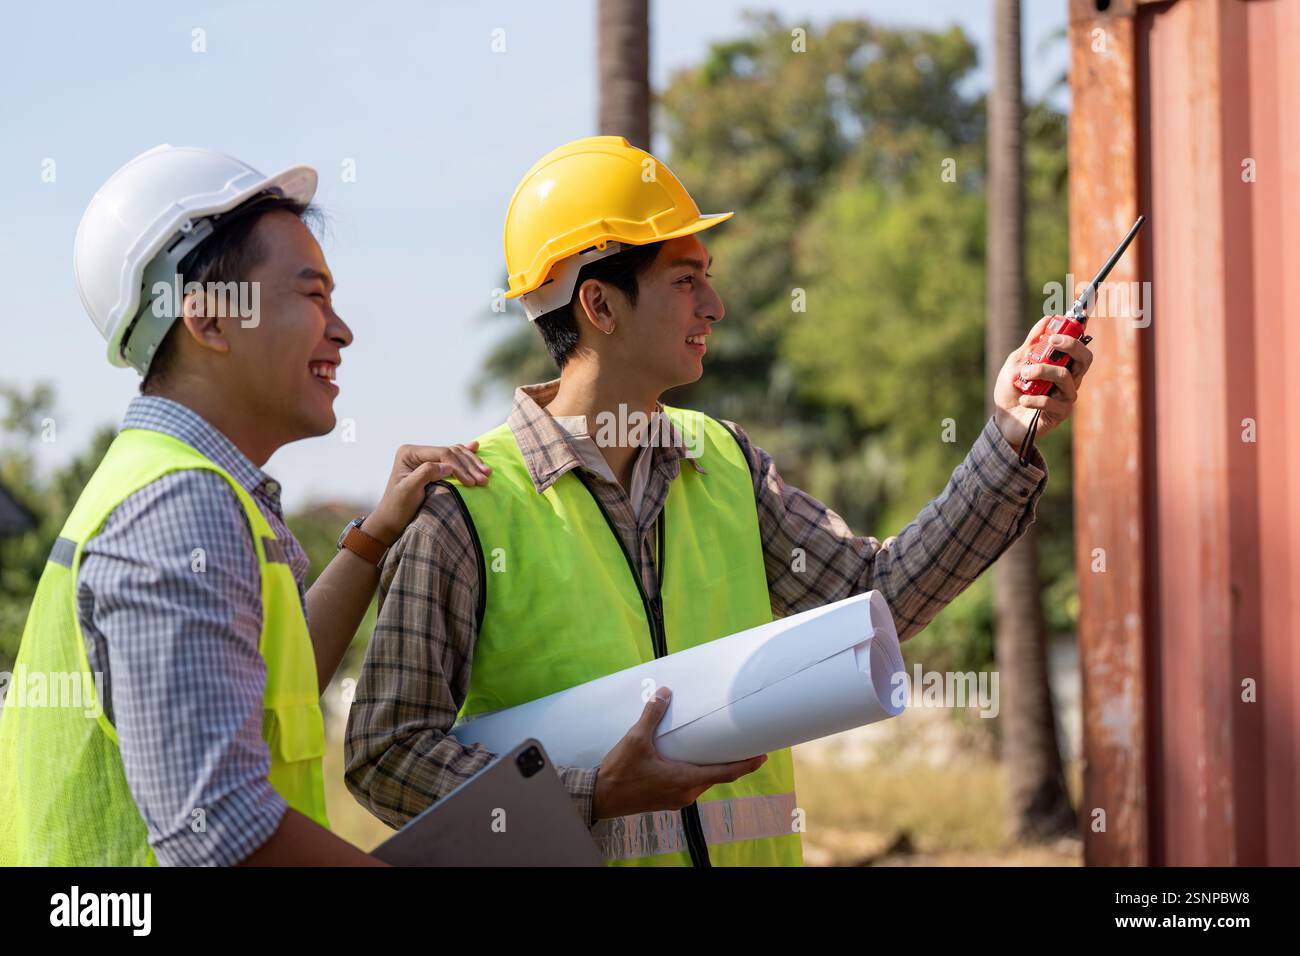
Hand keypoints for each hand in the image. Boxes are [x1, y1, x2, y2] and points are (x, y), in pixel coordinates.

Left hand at [361, 441, 490, 546]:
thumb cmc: (397, 509)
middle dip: (469, 465)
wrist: (391, 522)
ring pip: (455, 454)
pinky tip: (476, 448)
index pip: (441, 453)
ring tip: (487, 474)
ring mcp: (426, 458)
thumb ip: (426, 473)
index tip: (472, 483)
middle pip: (451, 453)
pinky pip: (453, 458)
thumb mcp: (408, 491)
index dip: (459, 466)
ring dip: (472, 463)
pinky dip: (466, 457)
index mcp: (409, 453)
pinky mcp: (432, 466)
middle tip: (485, 479)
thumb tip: (448, 466)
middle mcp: (418, 452)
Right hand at [591, 687, 767, 820]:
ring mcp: (677, 799)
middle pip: (716, 777)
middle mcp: (685, 793)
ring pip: (703, 781)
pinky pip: (690, 784)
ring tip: (717, 747)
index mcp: (684, 779)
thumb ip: (652, 715)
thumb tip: (664, 692)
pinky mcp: (667, 799)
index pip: (725, 773)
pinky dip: (696, 771)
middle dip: (730, 761)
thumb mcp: (635, 739)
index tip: (763, 756)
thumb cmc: (620, 772)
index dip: (746, 764)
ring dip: (711, 766)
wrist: (601, 797)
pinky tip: (690, 759)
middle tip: (741, 744)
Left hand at [992, 315, 1095, 448]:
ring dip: (1042, 371)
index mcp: (1062, 365)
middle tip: (1052, 341)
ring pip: (1065, 377)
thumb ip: (1032, 343)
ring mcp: (1066, 397)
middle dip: (1070, 345)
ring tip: (1024, 375)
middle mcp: (1070, 380)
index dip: (1076, 332)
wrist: (1003, 421)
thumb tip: (1048, 319)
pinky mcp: (1059, 414)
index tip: (1062, 322)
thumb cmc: (1012, 390)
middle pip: (1085, 358)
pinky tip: (1022, 399)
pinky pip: (1051, 402)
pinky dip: (1034, 398)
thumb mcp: (1017, 362)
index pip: (1080, 346)